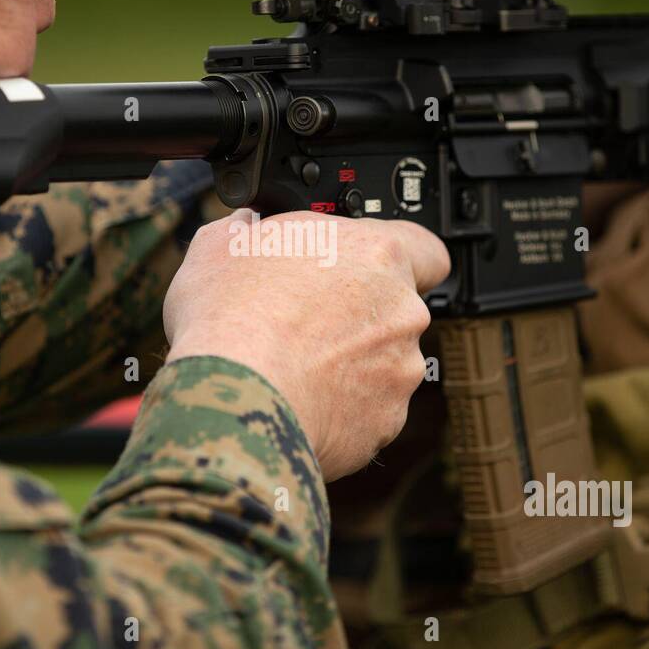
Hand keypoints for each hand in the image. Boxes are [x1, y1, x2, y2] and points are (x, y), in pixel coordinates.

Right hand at [164, 209, 450, 480]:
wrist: (235, 395)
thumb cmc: (232, 317)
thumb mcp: (222, 245)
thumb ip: (248, 228)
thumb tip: (244, 228)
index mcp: (376, 253)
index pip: (426, 250)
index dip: (403, 262)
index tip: (372, 272)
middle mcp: (402, 309)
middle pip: (397, 310)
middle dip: (361, 318)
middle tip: (310, 323)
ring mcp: (400, 368)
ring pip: (386, 363)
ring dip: (353, 365)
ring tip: (297, 367)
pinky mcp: (389, 419)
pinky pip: (371, 410)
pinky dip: (345, 409)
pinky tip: (302, 400)